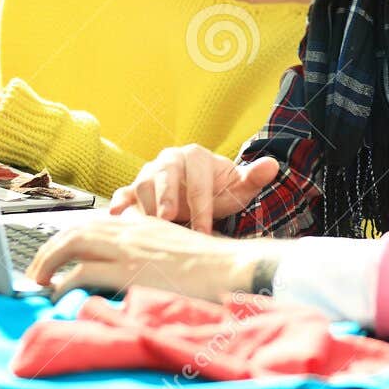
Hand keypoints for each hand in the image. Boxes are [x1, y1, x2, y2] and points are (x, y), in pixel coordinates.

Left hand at [25, 213, 269, 303]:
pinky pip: (83, 272)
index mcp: (142, 223)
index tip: (55, 252)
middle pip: (78, 229)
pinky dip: (65, 283)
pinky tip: (58, 295)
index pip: (95, 222)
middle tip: (36, 272)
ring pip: (73, 244)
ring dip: (49, 262)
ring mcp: (129, 248)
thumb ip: (152, 246)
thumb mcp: (176, 247)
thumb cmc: (210, 266)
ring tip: (38, 282)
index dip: (70, 236)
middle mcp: (132, 230)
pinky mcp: (129, 270)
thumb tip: (134, 261)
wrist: (232, 267)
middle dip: (49, 249)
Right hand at [106, 144, 279, 233]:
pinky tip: (117, 217)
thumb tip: (272, 165)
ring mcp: (149, 172)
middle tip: (169, 219)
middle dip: (166, 197)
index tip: (205, 232)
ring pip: (142, 184)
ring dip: (145, 206)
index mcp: (196, 156)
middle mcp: (169, 159)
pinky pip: (123, 194)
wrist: (199, 193)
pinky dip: (118, 204)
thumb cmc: (220, 192)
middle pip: (164, 175)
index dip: (202, 207)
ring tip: (150, 228)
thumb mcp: (238, 187)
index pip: (198, 182)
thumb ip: (254, 178)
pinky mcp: (133, 188)